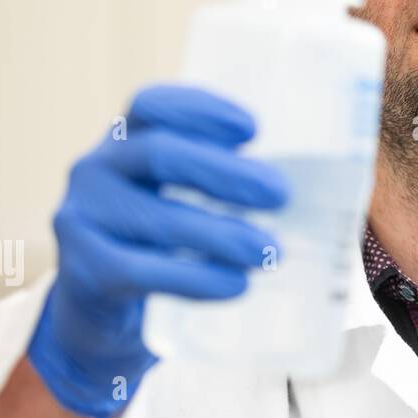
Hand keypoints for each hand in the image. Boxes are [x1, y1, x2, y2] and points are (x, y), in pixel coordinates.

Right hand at [27, 85, 288, 417]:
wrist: (100, 313)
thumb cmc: (165, 239)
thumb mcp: (183, 197)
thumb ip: (229, 180)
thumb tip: (335, 178)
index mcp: (127, 138)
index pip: (152, 104)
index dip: (200, 109)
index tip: (253, 129)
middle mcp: (96, 168)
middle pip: (159, 154)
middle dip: (225, 173)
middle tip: (281, 194)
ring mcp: (82, 219)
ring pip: (155, 218)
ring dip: (219, 233)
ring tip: (270, 250)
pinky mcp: (84, 272)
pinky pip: (140, 271)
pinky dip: (195, 277)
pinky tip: (235, 284)